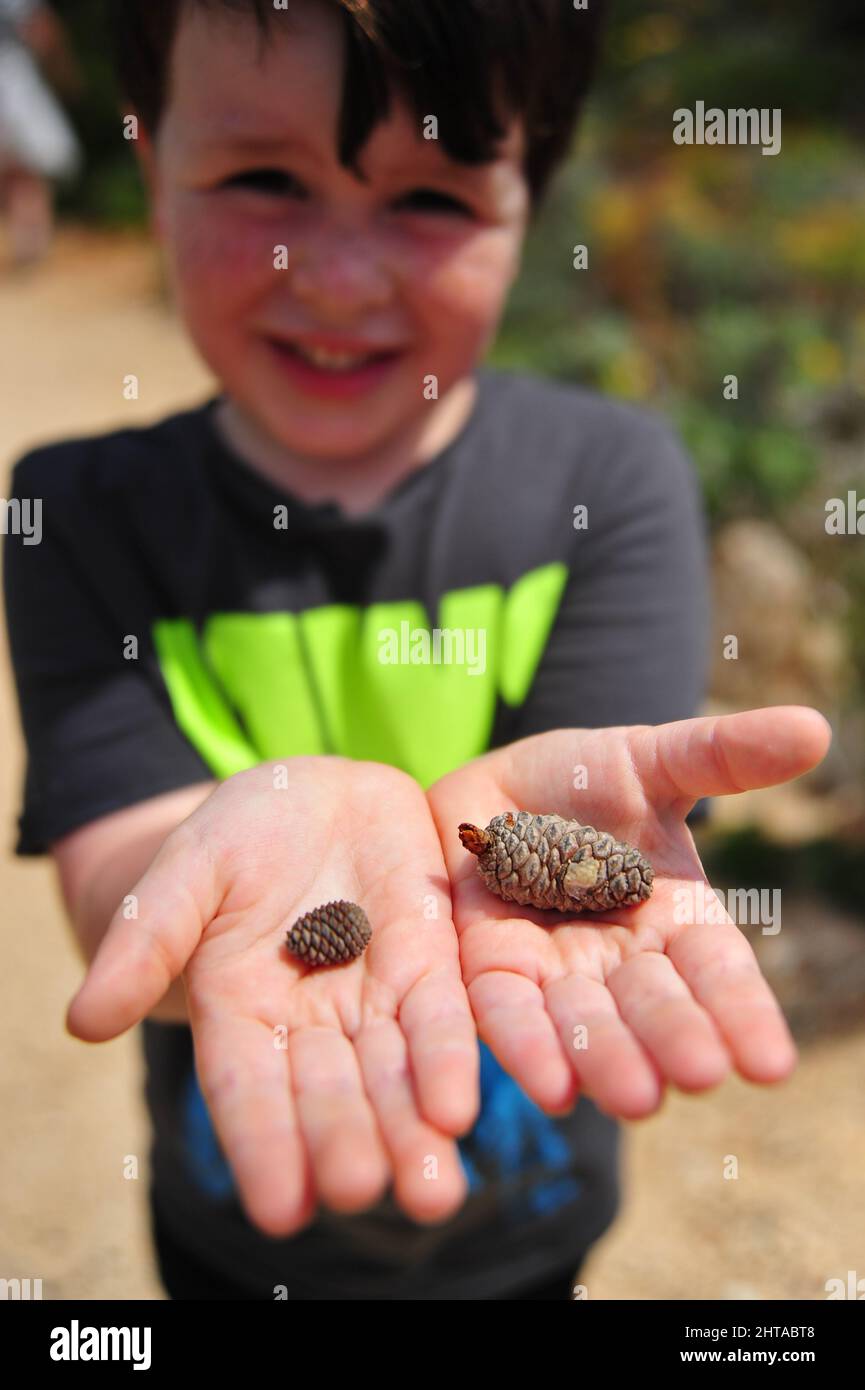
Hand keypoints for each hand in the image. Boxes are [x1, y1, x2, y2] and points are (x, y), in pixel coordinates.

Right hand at [66, 758, 476, 1235]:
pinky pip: (443, 1015)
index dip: (264, 1147)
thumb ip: (145, 942)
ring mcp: (374, 995)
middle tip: (363, 1194)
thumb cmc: (235, 836)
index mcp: (238, 1012)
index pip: (247, 1092)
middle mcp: (310, 1022)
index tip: (280, 1209)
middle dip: (347, 1145)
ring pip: (394, 1074)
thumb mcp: (183, 875)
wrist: (311, 792)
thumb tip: (82, 1023)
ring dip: (412, 1131)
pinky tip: (460, 1108)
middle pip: (330, 1095)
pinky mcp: (430, 960)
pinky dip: (451, 1059)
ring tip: (432, 1194)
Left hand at [426, 706, 830, 1119]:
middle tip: (698, 1077)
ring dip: (606, 1059)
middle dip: (675, 1041)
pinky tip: (551, 1087)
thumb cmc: (585, 778)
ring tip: (631, 1098)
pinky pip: (507, 1014)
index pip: (718, 974)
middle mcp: (622, 960)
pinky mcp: (491, 972)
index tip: (771, 1065)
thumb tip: (815, 728)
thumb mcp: (655, 760)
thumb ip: (725, 755)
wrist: (493, 787)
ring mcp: (557, 972)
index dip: (742, 1014)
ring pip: (584, 1022)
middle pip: (654, 1007)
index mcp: (677, 918)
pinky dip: (527, 1048)